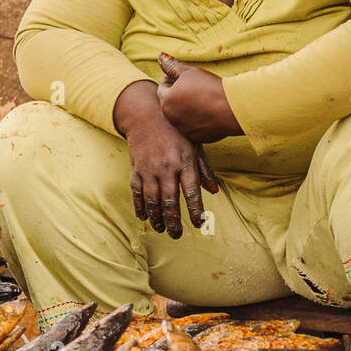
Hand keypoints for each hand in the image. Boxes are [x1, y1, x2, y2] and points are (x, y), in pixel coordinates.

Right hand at [113, 81, 217, 237]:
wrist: (147, 115)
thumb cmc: (177, 131)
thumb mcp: (195, 146)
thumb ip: (204, 170)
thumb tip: (214, 192)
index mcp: (185, 162)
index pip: (191, 192)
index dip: (196, 210)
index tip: (199, 224)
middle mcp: (167, 167)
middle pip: (170, 201)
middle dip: (173, 222)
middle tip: (177, 235)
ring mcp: (149, 169)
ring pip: (152, 200)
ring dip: (157, 218)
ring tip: (161, 230)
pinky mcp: (136, 169)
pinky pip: (137, 192)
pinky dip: (140, 206)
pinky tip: (144, 217)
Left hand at [156, 52, 241, 142]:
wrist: (232, 109)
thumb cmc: (210, 87)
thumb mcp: (190, 72)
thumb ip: (172, 66)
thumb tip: (160, 56)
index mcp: (166, 101)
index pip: (163, 87)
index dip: (173, 79)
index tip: (186, 77)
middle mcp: (171, 118)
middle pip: (171, 103)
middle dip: (179, 95)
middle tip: (196, 87)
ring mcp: (184, 130)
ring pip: (182, 115)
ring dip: (188, 107)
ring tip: (204, 98)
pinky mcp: (197, 138)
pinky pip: (194, 126)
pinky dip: (198, 119)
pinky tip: (210, 111)